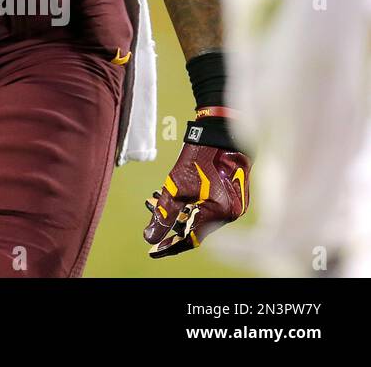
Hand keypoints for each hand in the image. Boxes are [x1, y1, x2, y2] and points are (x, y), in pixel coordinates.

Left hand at [143, 112, 249, 256]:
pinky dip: (192, 208)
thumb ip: (163, 213)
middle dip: (172, 227)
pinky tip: (175, 199)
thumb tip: (150, 237)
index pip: (191, 238)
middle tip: (152, 226)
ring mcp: (235, 207)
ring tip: (155, 203)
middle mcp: (231, 215)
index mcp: (219, 213)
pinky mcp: (235, 199)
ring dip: (180, 215)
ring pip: (202, 219)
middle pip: (196, 229)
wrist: (222, 134)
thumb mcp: (175, 185)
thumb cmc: (199, 156)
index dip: (170, 246)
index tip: (153, 250)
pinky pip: (210, 211)